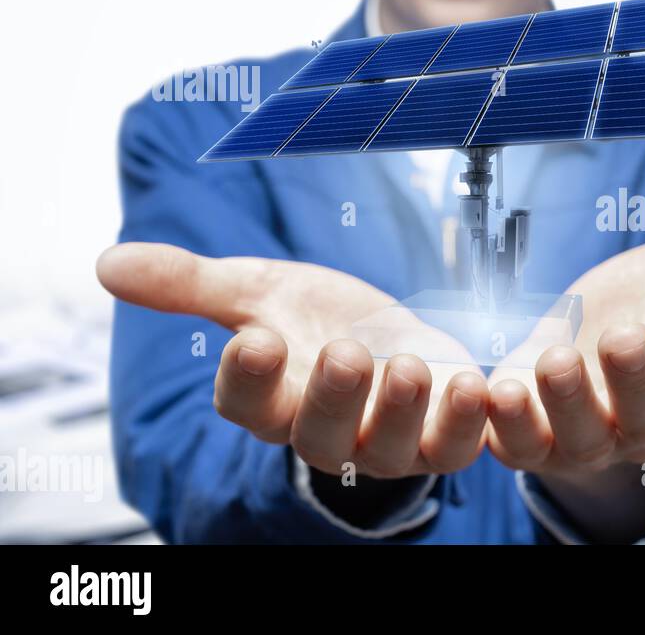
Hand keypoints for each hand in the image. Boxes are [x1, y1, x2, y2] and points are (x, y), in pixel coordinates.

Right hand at [96, 244, 489, 478]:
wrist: (394, 333)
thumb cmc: (320, 317)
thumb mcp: (261, 289)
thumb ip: (191, 283)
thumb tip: (105, 261)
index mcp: (274, 398)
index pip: (247, 404)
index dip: (247, 379)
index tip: (255, 337)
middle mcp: (328, 431)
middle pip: (319, 436)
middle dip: (332, 397)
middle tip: (343, 352)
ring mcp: (388, 441)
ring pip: (390, 448)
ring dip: (401, 411)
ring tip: (411, 366)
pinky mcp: (443, 437)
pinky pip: (454, 447)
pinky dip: (464, 423)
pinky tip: (474, 384)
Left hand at [482, 200, 644, 536]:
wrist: (561, 344)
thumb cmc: (628, 309)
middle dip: (640, 377)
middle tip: (626, 336)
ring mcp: (587, 435)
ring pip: (586, 435)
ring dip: (571, 399)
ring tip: (558, 358)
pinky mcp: (530, 441)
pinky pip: (521, 446)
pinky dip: (509, 423)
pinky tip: (498, 388)